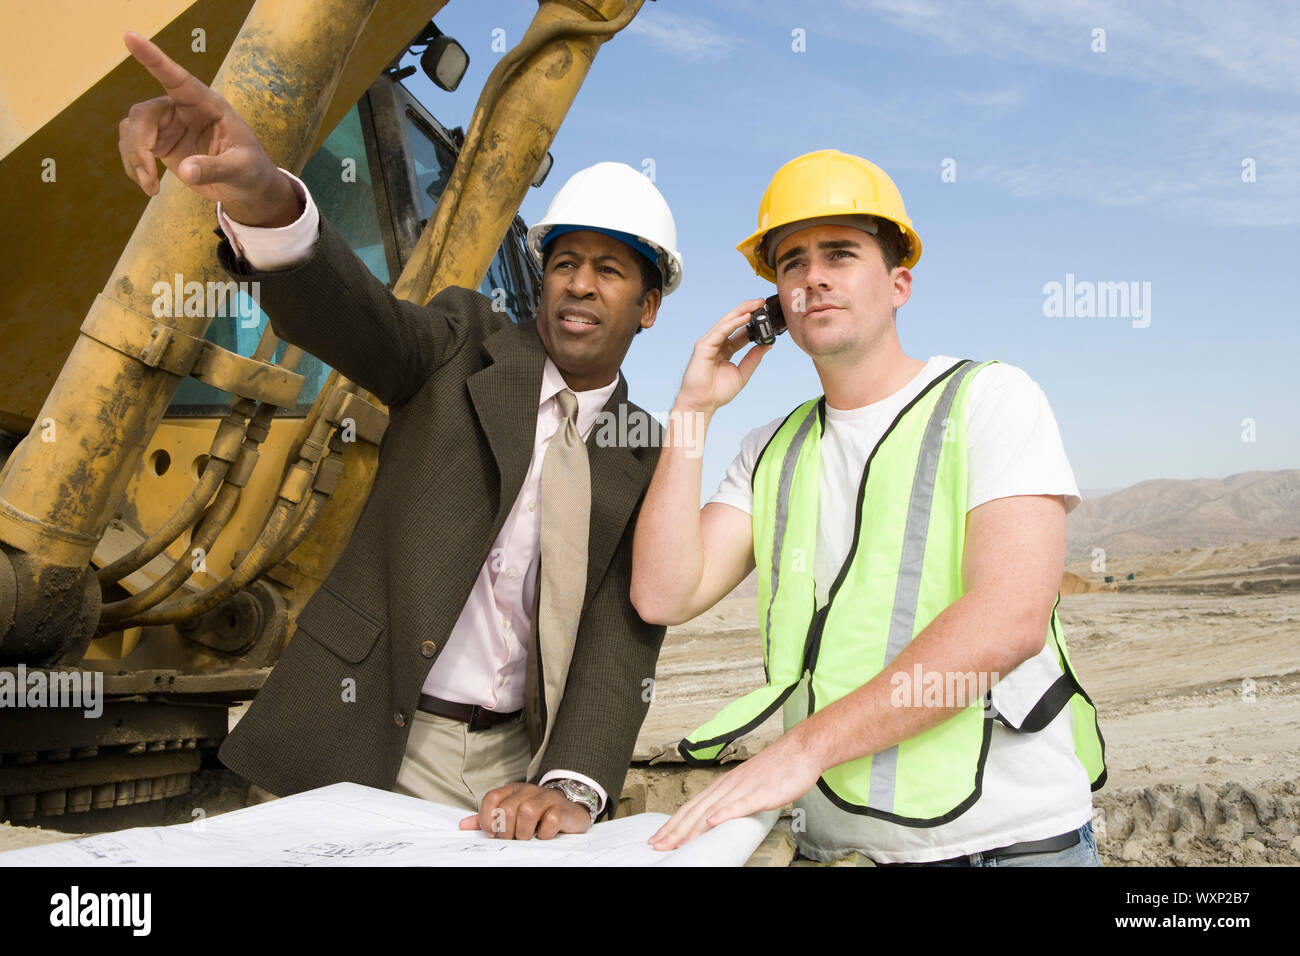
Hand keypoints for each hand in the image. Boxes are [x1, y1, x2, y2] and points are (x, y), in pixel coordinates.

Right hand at [117, 30, 300, 225]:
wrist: (247, 186)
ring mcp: (169, 125)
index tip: (131, 37)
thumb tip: (185, 171)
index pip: (177, 78)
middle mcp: (183, 109)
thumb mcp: (241, 170)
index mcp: (207, 105)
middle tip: (149, 176)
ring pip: (132, 130)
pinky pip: (133, 147)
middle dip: (139, 145)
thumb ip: (215, 169)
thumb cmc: (251, 170)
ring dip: (134, 158)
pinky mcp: (160, 143)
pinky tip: (150, 186)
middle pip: (144, 114)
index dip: (153, 59)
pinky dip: (134, 166)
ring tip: (151, 188)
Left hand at [458, 783, 592, 839]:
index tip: (492, 833)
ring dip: (524, 832)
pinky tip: (544, 835)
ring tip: (527, 838)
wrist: (570, 809)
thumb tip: (464, 825)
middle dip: (506, 830)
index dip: (487, 818)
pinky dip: (544, 833)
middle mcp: (529, 791)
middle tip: (511, 838)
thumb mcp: (512, 813)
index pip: (491, 798)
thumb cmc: (537, 813)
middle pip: (508, 808)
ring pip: (527, 812)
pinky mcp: (562, 809)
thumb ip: (489, 818)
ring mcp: (547, 798)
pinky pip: (550, 821)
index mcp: (513, 790)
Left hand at [648, 729, 823, 850]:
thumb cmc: (777, 769)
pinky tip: (713, 822)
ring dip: (692, 827)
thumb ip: (732, 801)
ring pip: (711, 810)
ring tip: (676, 842)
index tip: (659, 837)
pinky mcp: (761, 793)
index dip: (673, 823)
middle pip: (695, 810)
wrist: (799, 750)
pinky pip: (740, 805)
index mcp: (723, 785)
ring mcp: (743, 789)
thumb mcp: (748, 786)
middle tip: (657, 845)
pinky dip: (725, 814)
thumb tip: (716, 818)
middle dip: (674, 830)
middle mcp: (728, 786)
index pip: (692, 806)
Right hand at [675, 299, 772, 414]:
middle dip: (748, 310)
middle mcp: (717, 343)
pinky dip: (733, 323)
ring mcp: (709, 343)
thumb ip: (753, 358)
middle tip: (762, 302)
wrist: (703, 403)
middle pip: (733, 322)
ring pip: (727, 322)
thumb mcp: (742, 373)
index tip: (766, 314)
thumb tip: (767, 345)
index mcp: (726, 349)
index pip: (741, 331)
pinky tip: (745, 317)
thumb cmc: (717, 392)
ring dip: (742, 311)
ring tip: (756, 304)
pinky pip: (721, 331)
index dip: (753, 322)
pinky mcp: (703, 346)